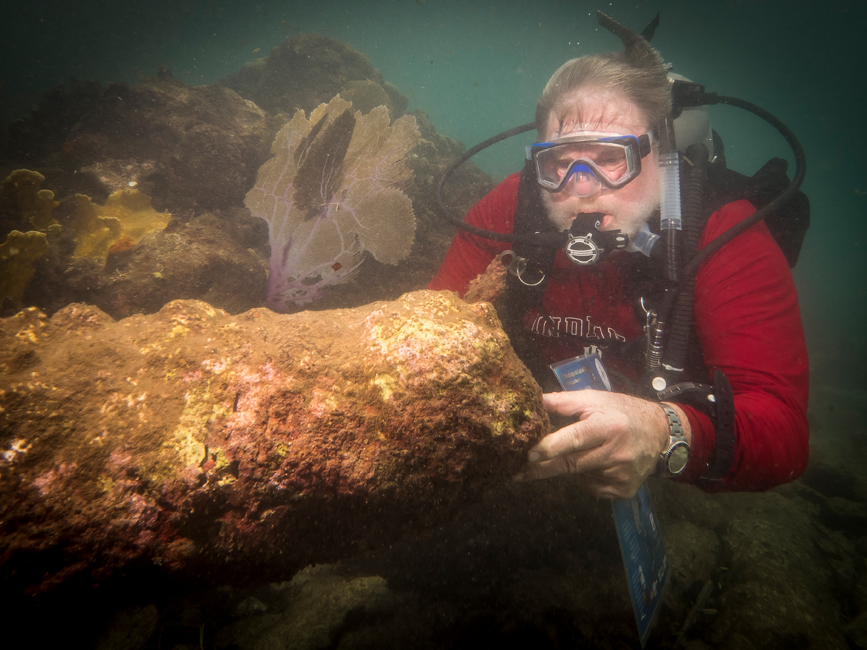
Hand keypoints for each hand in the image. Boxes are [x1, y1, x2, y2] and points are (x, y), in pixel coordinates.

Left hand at [515, 391, 689, 499]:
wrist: (660, 433)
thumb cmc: (620, 411)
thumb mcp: (594, 399)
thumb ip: (562, 402)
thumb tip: (531, 401)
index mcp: (607, 425)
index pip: (576, 438)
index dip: (551, 446)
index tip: (528, 454)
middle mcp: (616, 452)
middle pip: (570, 464)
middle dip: (542, 468)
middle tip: (516, 472)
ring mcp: (621, 474)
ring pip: (578, 476)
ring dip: (572, 466)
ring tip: (589, 450)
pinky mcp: (623, 490)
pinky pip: (591, 487)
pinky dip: (587, 477)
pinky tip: (600, 463)